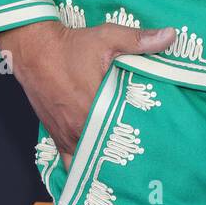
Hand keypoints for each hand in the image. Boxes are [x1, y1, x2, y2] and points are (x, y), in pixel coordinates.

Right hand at [0, 19, 174, 171]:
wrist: (35, 51)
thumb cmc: (72, 46)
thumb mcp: (108, 37)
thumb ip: (139, 41)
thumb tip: (171, 36)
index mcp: (94, 108)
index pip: (123, 134)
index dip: (141, 139)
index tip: (157, 141)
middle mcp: (78, 128)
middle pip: (107, 151)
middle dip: (126, 154)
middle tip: (146, 154)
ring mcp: (66, 135)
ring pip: (89, 161)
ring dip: (105, 161)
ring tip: (126, 164)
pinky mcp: (56, 136)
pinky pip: (71, 161)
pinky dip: (83, 165)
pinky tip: (98, 168)